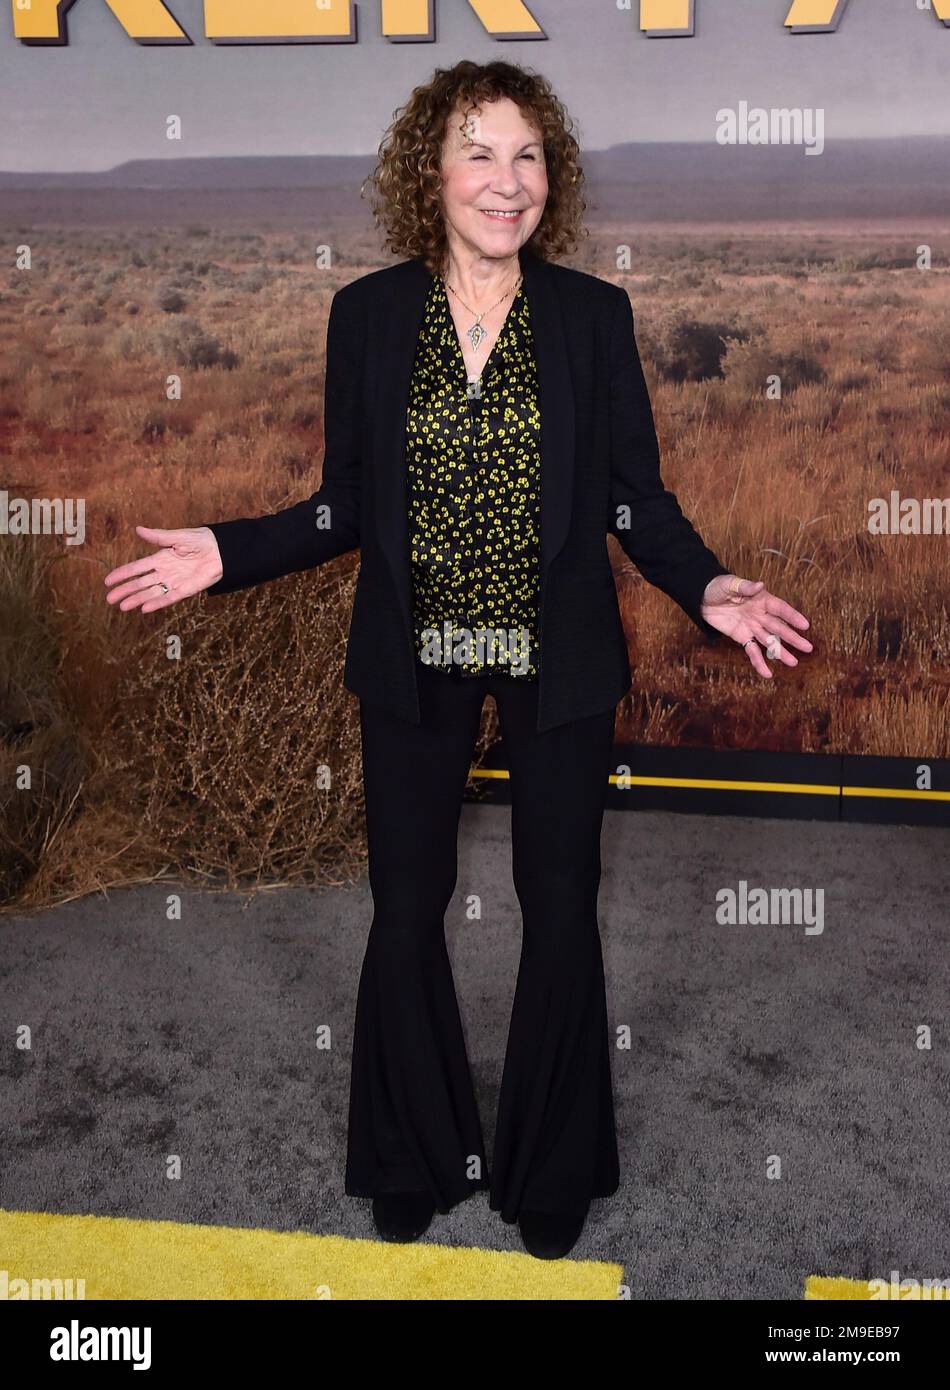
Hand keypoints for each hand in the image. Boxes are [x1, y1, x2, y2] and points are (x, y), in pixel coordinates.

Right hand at [104, 525, 223, 611]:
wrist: (222, 550)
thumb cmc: (201, 540)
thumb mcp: (177, 537)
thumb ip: (157, 537)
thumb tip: (138, 529)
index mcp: (160, 559)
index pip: (136, 568)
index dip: (122, 574)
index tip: (107, 581)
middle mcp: (165, 572)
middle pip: (140, 584)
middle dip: (125, 591)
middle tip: (109, 599)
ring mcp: (174, 582)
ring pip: (151, 593)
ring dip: (137, 600)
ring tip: (122, 607)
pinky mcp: (186, 590)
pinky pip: (169, 598)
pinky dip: (157, 603)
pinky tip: (145, 609)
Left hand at [700, 574, 812, 677]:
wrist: (702, 598)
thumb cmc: (718, 587)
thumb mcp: (730, 584)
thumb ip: (745, 587)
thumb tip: (759, 585)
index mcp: (761, 600)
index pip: (780, 609)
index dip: (792, 617)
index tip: (805, 625)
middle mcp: (760, 614)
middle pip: (779, 628)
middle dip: (793, 638)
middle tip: (808, 648)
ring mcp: (752, 627)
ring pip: (769, 641)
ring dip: (780, 652)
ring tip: (793, 663)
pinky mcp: (742, 637)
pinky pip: (751, 650)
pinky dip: (758, 662)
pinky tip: (767, 673)